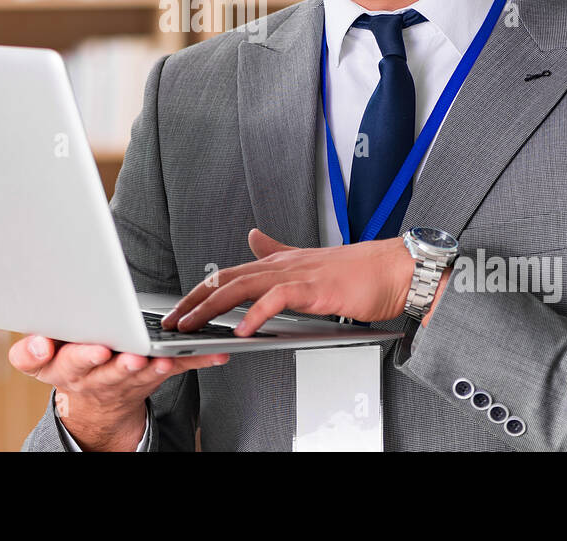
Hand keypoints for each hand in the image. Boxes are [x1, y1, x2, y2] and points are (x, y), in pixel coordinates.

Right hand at [8, 335, 227, 450]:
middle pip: (110, 372)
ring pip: (144, 373)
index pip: (70, 363)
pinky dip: (198, 360)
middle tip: (132, 357)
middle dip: (122, 364)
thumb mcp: (38, 362)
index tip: (95, 349)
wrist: (92, 403)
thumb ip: (30, 352)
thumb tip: (37, 345)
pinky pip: (178, 366)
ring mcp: (128, 379)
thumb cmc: (67, 365)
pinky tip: (215, 354)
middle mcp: (98, 376)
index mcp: (67, 368)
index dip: (82, 357)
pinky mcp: (154, 376)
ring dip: (156, 364)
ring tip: (166, 357)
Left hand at [160, 228, 415, 335]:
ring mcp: (297, 274)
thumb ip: (278, 250)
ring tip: (191, 325)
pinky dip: (256, 314)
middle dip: (194, 300)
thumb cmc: (361, 272)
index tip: (178, 308)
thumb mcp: (309, 262)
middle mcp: (282, 264)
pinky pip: (277, 299)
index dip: (200, 291)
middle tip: (170, 320)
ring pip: (242, 286)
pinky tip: (242, 330)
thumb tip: (253, 236)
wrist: (397, 269)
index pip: (229, 274)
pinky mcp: (314, 287)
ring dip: (212, 307)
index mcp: (279, 262)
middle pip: (225, 279)